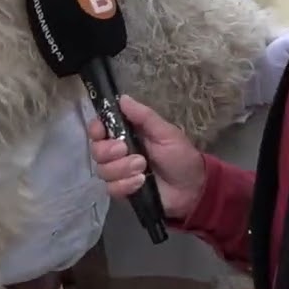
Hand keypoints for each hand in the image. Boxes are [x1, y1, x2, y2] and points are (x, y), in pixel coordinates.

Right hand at [88, 95, 205, 219]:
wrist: (192, 188)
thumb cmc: (180, 156)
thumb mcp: (166, 132)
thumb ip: (144, 117)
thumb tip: (122, 98)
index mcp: (127, 134)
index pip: (100, 128)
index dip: (96, 129)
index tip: (101, 132)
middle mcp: (119, 153)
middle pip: (96, 150)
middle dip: (109, 151)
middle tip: (126, 151)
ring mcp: (119, 173)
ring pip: (102, 170)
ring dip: (122, 169)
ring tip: (142, 169)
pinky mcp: (123, 191)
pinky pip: (111, 188)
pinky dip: (125, 185)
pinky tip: (140, 183)